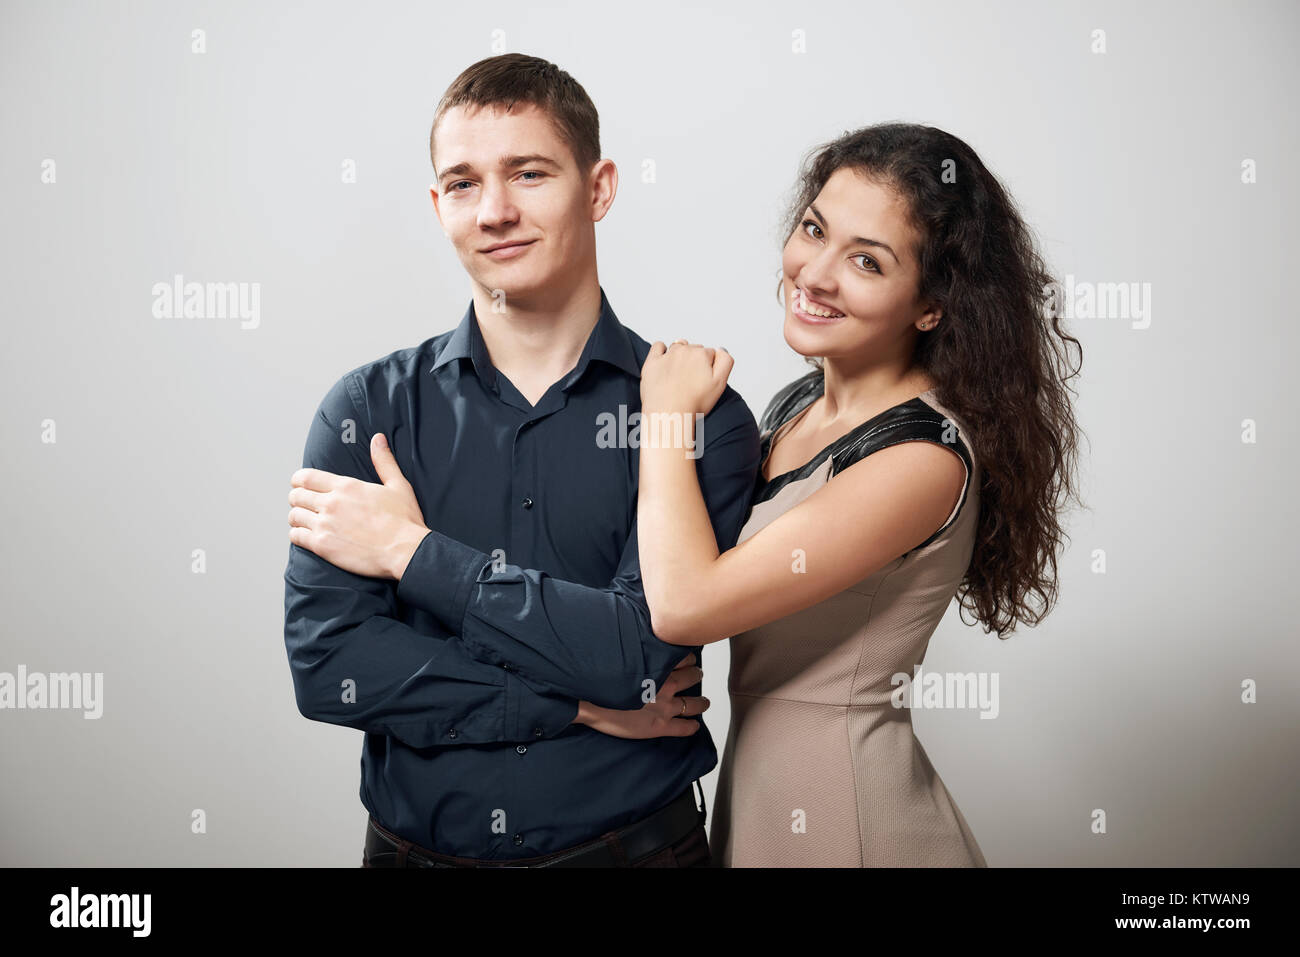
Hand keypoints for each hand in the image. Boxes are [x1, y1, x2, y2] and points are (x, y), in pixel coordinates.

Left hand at [288, 433, 429, 579]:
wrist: (406, 551)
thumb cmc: (404, 521)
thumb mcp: (398, 485)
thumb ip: (384, 461)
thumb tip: (378, 439)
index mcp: (346, 486)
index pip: (306, 477)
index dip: (299, 480)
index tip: (301, 484)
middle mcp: (332, 503)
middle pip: (296, 496)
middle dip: (297, 499)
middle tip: (305, 505)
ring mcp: (325, 525)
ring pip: (294, 516)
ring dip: (297, 517)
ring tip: (306, 521)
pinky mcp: (323, 546)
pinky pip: (296, 537)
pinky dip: (298, 535)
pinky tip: (307, 536)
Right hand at [572, 652, 708, 738]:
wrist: (591, 700)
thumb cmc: (602, 675)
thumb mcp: (621, 652)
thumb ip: (635, 646)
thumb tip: (637, 633)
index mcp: (659, 664)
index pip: (684, 656)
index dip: (687, 657)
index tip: (687, 656)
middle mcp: (667, 684)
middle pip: (692, 677)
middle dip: (696, 675)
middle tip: (696, 675)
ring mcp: (665, 706)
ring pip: (694, 704)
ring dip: (701, 703)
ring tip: (704, 703)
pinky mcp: (660, 726)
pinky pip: (683, 727)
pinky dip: (691, 727)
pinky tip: (693, 726)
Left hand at [640, 339, 732, 416]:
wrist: (669, 414)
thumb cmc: (694, 403)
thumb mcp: (720, 383)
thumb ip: (725, 361)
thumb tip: (720, 350)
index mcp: (702, 354)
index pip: (711, 354)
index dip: (710, 367)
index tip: (705, 380)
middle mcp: (684, 350)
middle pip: (695, 349)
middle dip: (696, 361)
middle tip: (693, 381)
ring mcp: (667, 355)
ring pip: (679, 347)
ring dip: (681, 356)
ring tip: (679, 375)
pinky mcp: (653, 362)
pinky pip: (659, 346)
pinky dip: (662, 351)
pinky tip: (665, 363)